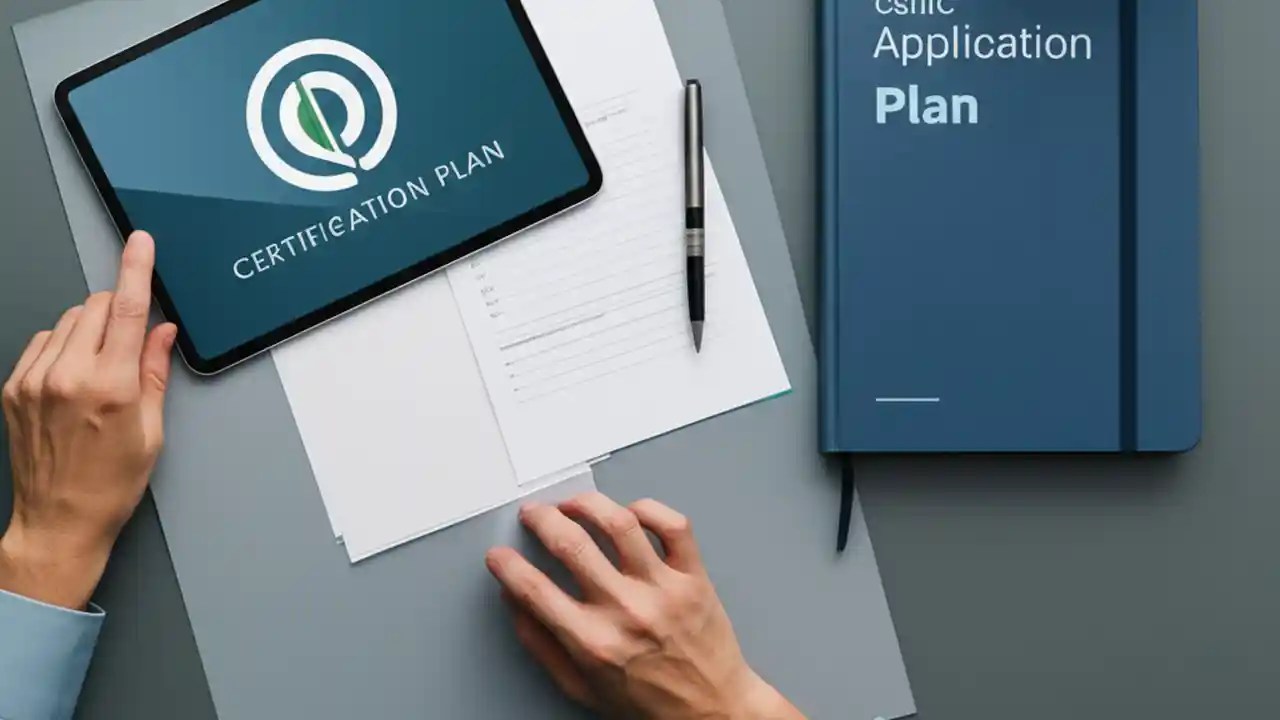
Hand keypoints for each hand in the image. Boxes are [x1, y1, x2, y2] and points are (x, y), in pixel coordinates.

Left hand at [0, 231, 175, 609]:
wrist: (59, 520)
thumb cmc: (109, 484)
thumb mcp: (151, 431)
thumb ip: (155, 372)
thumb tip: (162, 333)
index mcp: (111, 387)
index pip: (129, 310)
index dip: (136, 269)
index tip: (139, 244)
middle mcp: (68, 377)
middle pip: (98, 307)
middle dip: (119, 311)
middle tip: (130, 342)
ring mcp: (35, 381)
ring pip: (69, 321)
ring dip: (90, 329)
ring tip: (99, 370)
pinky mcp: (14, 388)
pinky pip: (41, 342)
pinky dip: (61, 346)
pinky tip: (72, 377)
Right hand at [486, 493, 804, 719]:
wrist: (712, 709)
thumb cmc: (647, 701)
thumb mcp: (581, 687)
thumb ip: (542, 645)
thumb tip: (513, 601)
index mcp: (593, 643)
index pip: (535, 590)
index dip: (508, 566)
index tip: (499, 555)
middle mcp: (627, 610)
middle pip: (572, 545)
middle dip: (541, 520)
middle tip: (532, 514)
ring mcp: (663, 589)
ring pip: (620, 523)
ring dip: (587, 504)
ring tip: (572, 504)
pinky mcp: (694, 577)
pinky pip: (673, 526)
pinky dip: (649, 508)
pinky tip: (629, 512)